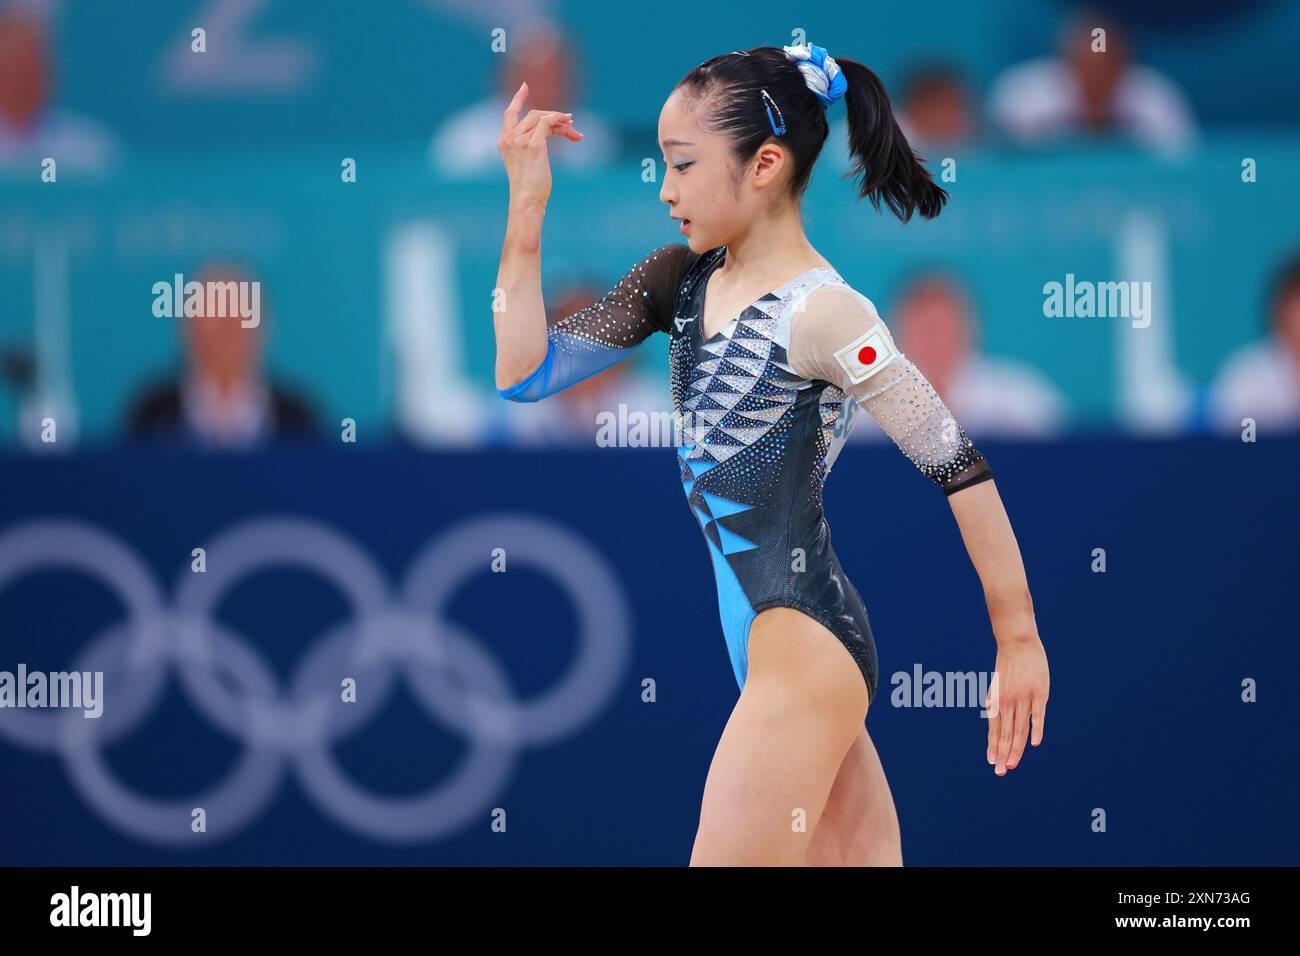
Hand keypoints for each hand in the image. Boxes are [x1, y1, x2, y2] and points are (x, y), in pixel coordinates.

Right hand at [497, 81, 582, 207]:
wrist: (526, 201)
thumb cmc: (529, 188)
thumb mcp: (527, 163)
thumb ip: (533, 145)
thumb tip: (554, 130)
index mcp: (504, 141)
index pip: (509, 114)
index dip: (518, 99)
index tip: (525, 86)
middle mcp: (509, 138)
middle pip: (535, 115)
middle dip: (555, 118)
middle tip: (571, 124)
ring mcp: (520, 140)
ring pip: (543, 118)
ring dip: (561, 123)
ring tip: (575, 132)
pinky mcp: (534, 144)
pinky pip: (549, 123)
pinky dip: (561, 123)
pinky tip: (571, 130)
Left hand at [985, 633, 1048, 774]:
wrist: (1017, 642)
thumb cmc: (1007, 663)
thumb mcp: (996, 681)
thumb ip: (995, 697)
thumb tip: (989, 709)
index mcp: (997, 700)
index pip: (995, 729)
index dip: (994, 747)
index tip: (993, 763)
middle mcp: (1008, 701)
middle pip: (1006, 734)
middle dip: (1003, 754)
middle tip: (1000, 772)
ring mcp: (1023, 698)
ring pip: (1019, 729)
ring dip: (1016, 749)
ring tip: (1012, 764)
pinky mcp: (1039, 693)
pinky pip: (1037, 715)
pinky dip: (1036, 729)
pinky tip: (1034, 744)